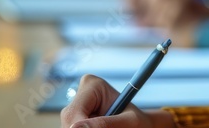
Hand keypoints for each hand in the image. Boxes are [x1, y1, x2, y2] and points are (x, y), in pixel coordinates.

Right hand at [59, 74, 174, 127]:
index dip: (78, 127)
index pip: (73, 112)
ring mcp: (76, 108)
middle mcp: (80, 95)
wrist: (140, 126)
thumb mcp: (127, 122)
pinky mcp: (76, 119)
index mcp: (93, 85)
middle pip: (68, 122)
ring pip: (68, 127)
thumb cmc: (138, 122)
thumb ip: (104, 124)